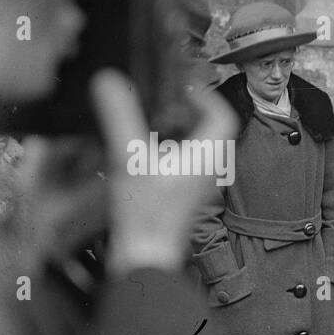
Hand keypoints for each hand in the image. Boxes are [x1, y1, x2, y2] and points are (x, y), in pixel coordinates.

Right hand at [93, 69, 237, 273]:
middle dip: (189, 110)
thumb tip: (110, 81)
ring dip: (179, 129)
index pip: (223, 116)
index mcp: (207, 156)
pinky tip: (144, 150)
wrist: (146, 253)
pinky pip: (186, 163)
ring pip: (199, 146)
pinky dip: (171, 149)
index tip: (183, 86)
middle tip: (164, 101)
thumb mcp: (129, 157)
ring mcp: (199, 183)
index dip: (206, 96)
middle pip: (211, 128)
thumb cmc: (146, 214)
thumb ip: (120, 117)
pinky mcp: (186, 194)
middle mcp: (210, 169)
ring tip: (152, 121)